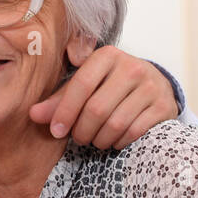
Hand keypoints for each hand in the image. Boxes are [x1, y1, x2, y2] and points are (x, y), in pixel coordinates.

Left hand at [29, 46, 178, 149]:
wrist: (154, 85)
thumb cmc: (110, 86)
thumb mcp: (85, 85)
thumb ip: (59, 99)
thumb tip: (33, 114)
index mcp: (107, 56)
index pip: (80, 85)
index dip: (65, 112)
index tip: (56, 131)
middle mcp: (131, 67)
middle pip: (97, 109)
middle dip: (82, 131)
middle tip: (79, 137)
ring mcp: (151, 86)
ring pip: (115, 124)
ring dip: (100, 139)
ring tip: (95, 140)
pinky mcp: (164, 106)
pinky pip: (134, 132)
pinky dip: (119, 142)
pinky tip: (114, 140)